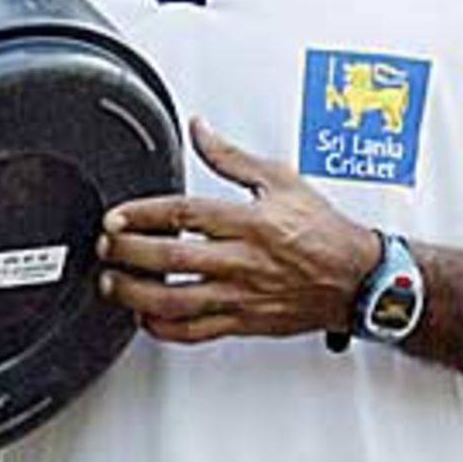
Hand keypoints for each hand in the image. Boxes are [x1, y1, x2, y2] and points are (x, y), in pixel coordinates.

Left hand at [97, 117, 379, 343]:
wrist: (357, 279)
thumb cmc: (322, 229)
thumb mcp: (280, 179)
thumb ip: (231, 156)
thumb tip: (199, 129)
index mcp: (249, 222)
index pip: (183, 215)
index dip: (141, 215)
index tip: (115, 217)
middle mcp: (242, 261)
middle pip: (172, 258)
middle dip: (128, 253)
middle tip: (105, 247)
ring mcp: (241, 296)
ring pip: (177, 301)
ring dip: (136, 293)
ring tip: (112, 283)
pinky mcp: (244, 322)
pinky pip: (196, 332)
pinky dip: (164, 328)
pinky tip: (145, 316)